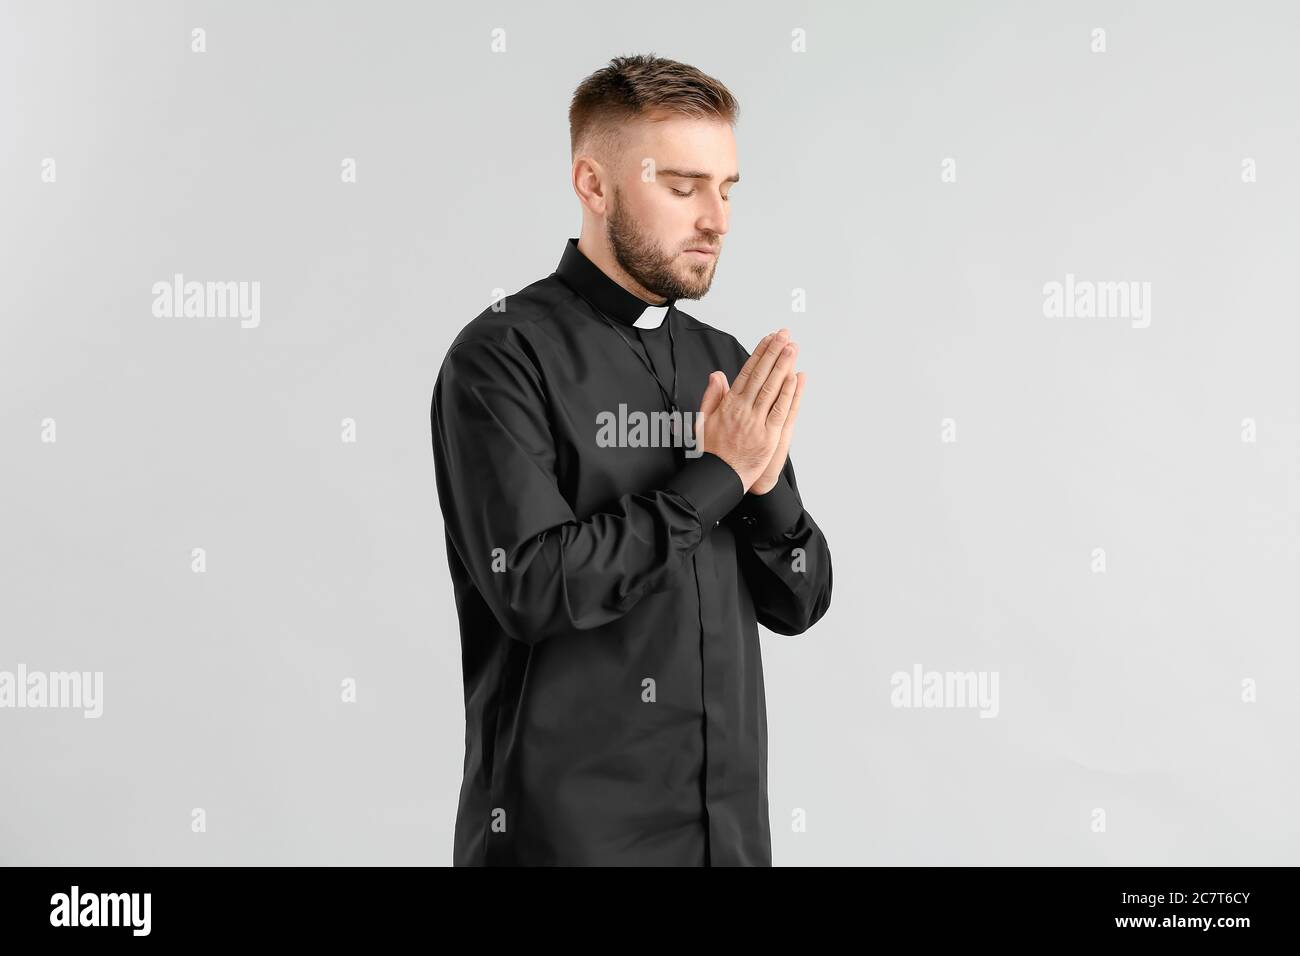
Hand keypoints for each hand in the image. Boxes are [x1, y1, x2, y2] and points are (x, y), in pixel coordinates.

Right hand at [696, 328, 798, 492]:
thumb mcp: (704, 420)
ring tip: (792, 348)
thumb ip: (711, 396)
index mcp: (729, 404)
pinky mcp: (768, 437)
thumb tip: (717, 375)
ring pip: (771, 389)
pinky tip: (794, 378)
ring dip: (782, 366)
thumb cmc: (712, 452)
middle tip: (784, 335)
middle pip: (761, 375)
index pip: (747, 372)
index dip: (759, 353)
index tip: (768, 339)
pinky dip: (787, 394)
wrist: (718, 477)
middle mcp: (743, 410)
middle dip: (774, 353)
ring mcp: (756, 422)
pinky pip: (779, 411)